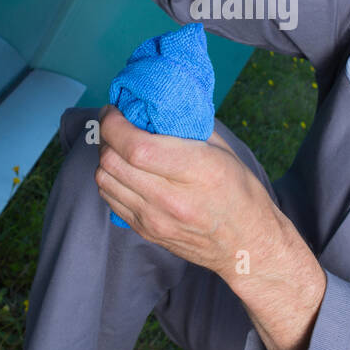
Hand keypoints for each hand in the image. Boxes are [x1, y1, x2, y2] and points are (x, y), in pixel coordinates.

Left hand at [93, 105, 283, 276]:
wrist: (245, 244)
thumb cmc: (239, 192)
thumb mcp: (222, 151)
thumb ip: (187, 127)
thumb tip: (155, 105)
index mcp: (195, 171)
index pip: (136, 147)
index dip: (115, 125)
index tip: (116, 111)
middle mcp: (170, 199)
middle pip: (112, 162)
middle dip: (107, 136)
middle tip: (116, 123)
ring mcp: (154, 219)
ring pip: (104, 180)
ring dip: (106, 157)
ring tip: (119, 146)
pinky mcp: (145, 231)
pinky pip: (110, 199)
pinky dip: (111, 179)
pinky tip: (125, 170)